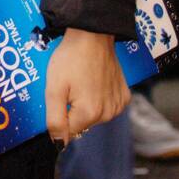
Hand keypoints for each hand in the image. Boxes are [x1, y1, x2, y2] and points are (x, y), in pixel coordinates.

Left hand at [45, 27, 130, 146]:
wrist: (93, 35)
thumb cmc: (71, 58)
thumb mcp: (54, 88)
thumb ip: (55, 119)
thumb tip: (58, 144)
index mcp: (89, 113)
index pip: (67, 131)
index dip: (59, 115)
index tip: (59, 96)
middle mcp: (107, 114)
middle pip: (81, 124)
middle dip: (72, 109)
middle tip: (69, 86)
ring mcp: (118, 105)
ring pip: (94, 116)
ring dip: (85, 104)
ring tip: (81, 81)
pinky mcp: (124, 96)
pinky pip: (107, 106)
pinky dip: (99, 97)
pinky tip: (94, 80)